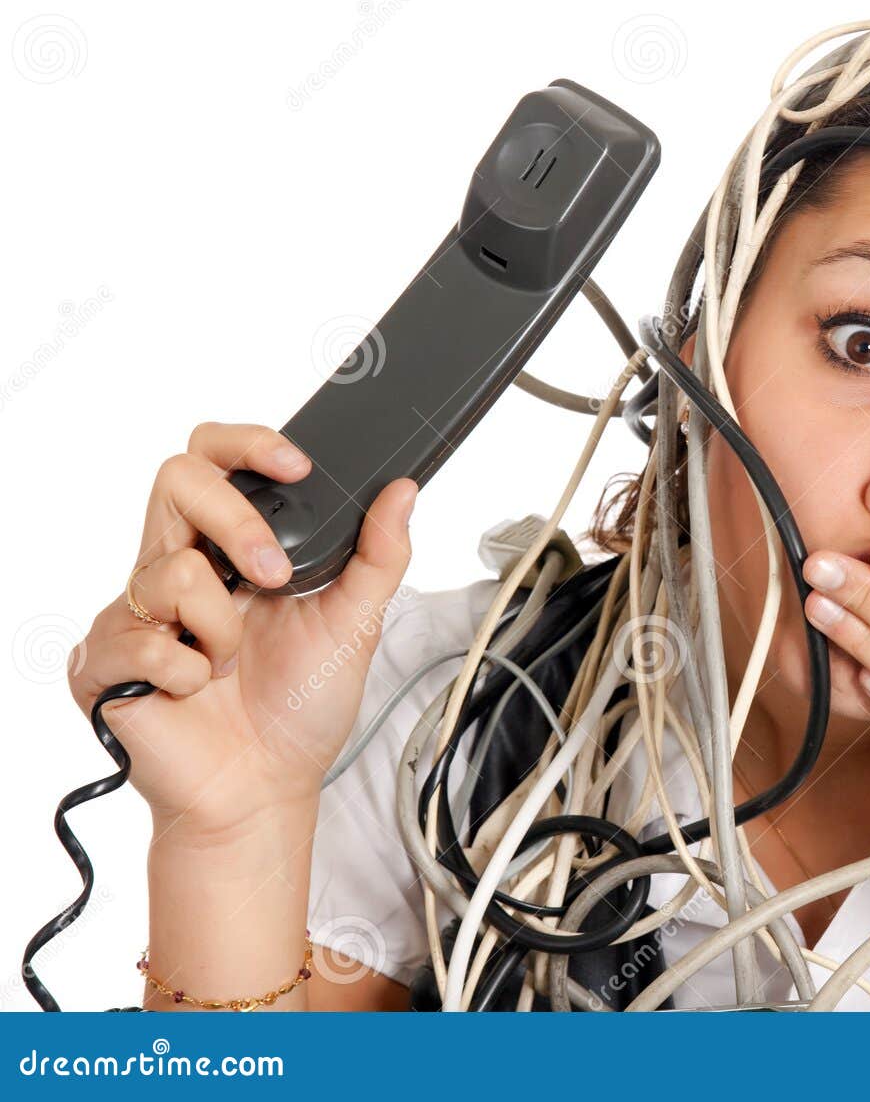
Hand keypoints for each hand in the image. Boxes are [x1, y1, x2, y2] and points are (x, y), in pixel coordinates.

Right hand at [67, 422, 417, 842]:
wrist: (265, 788)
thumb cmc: (302, 707)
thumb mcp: (357, 624)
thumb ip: (379, 555)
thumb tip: (402, 490)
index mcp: (230, 550)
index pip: (215, 459)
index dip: (248, 444)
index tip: (297, 466)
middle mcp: (177, 566)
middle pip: (177, 479)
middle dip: (239, 523)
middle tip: (276, 576)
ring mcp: (137, 611)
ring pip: (173, 569)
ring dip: (224, 626)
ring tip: (230, 664)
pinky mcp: (104, 660)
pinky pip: (144, 639)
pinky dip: (187, 672)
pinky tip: (193, 692)